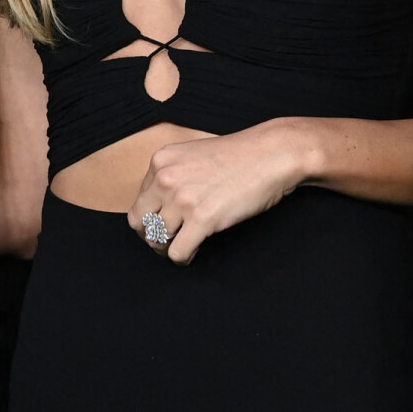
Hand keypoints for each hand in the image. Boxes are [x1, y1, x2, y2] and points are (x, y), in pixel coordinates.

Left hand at [127, 121, 307, 264]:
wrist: (273, 154)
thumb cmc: (241, 155)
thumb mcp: (194, 155)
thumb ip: (173, 175)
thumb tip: (160, 205)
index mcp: (161, 161)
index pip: (139, 201)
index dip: (152, 216)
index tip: (168, 221)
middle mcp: (165, 179)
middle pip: (140, 223)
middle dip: (153, 235)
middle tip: (172, 237)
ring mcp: (183, 199)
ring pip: (157, 240)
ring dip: (170, 246)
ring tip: (186, 243)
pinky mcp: (202, 219)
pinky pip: (177, 252)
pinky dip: (185, 257)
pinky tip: (196, 250)